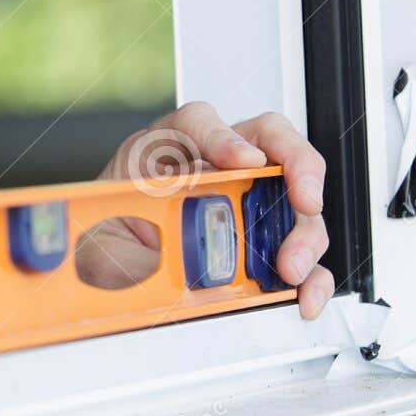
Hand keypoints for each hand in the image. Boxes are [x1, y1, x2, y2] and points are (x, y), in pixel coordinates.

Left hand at [82, 102, 333, 319]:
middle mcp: (218, 165)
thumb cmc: (107, 223)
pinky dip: (312, 275)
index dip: (224, 138)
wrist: (105, 257)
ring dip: (305, 234)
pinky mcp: (262, 243)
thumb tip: (152, 259)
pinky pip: (300, 253)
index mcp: (171, 146)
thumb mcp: (103, 214)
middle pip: (274, 146)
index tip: (243, 161)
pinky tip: (305, 293)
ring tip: (289, 265)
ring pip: (297, 202)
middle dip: (298, 173)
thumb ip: (121, 222)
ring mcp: (246, 202)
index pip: (199, 122)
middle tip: (302, 202)